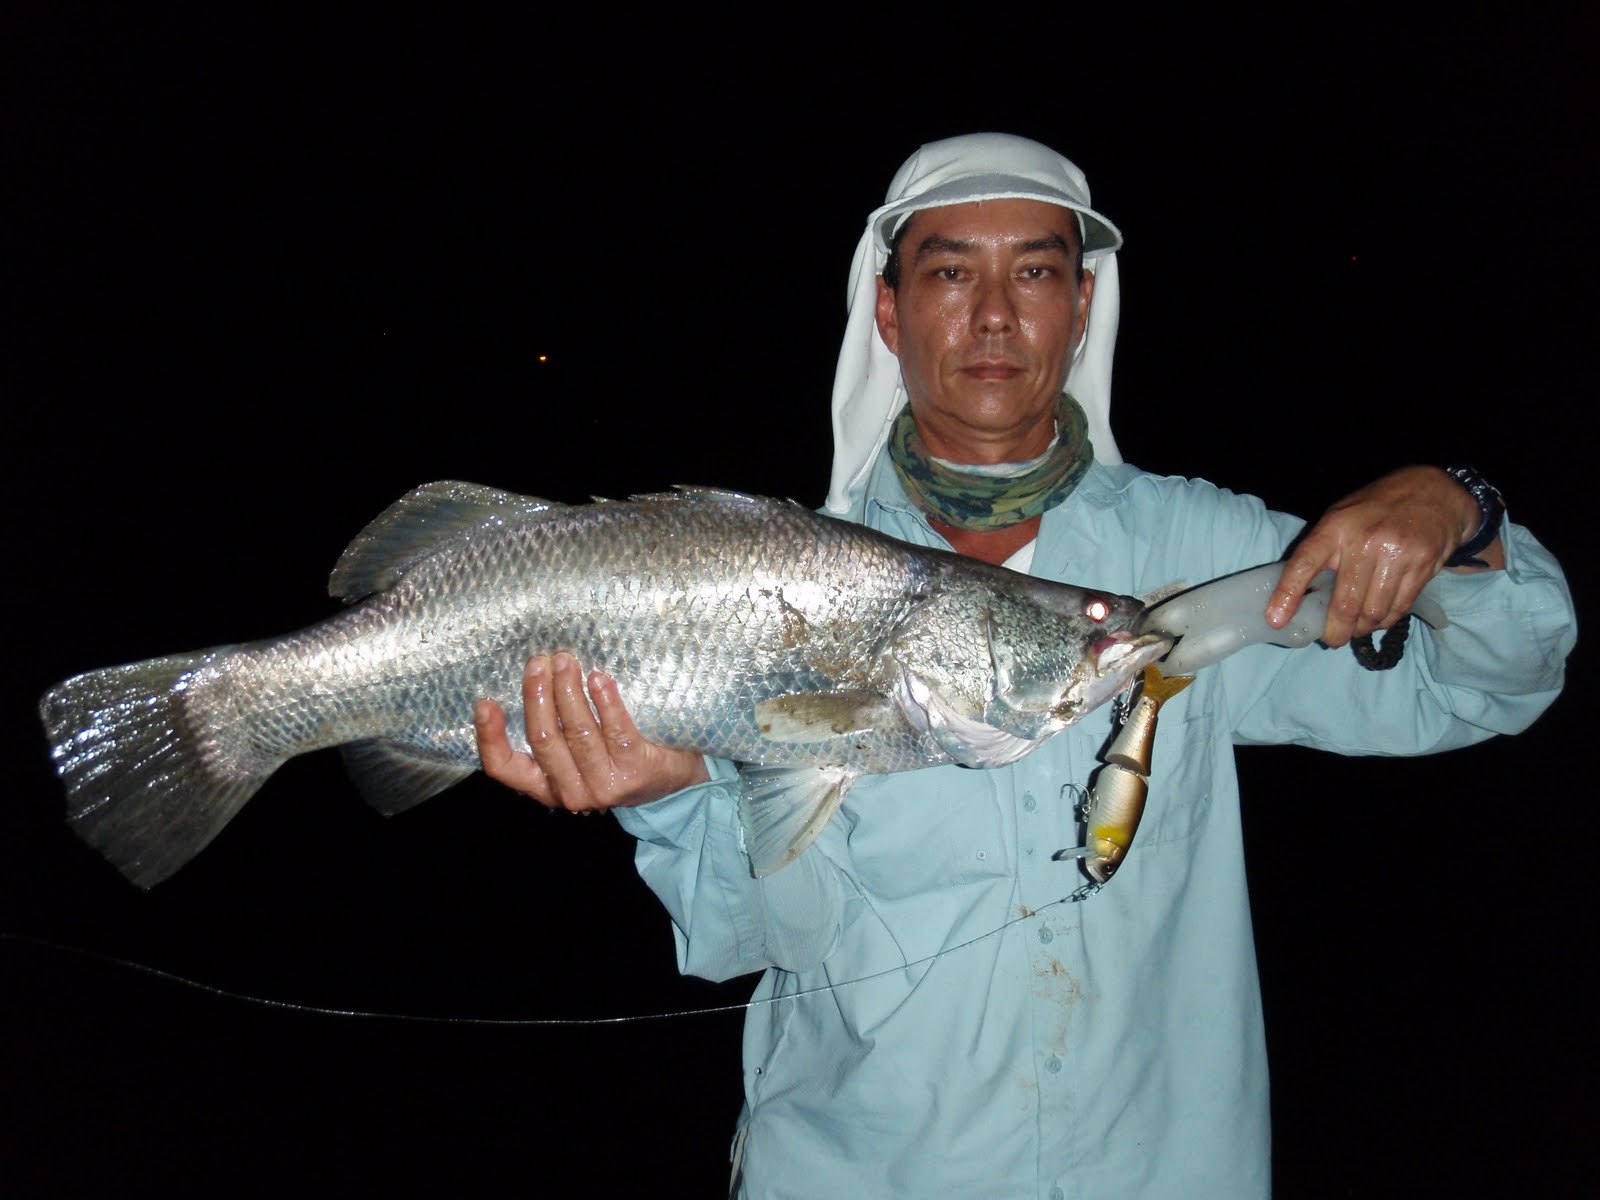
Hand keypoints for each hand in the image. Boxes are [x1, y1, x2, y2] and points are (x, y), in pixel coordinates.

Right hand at [474, 652, 708, 811]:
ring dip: (568, 691)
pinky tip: (599, 679)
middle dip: (537, 696)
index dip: (489, 736)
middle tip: (539, 662)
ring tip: (567, 661)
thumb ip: (553, 730)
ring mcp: (604, 785)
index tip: (485, 701)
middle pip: (543, 740)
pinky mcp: (635, 771)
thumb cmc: (615, 756)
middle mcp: (570, 792)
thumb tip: (533, 676)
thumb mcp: (575, 753)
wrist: (673, 781)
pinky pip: (617, 731)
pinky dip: (606, 701)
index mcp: (545, 786)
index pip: (504, 768)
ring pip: (577, 733)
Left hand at [1265, 465, 1500, 646]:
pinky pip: (1398, 609)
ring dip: (1362, 628)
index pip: (1305, 563)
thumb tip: (1297, 594)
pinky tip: (1378, 617)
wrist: (1433, 491)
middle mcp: (1365, 541)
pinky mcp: (1423, 566)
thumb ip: (1322, 550)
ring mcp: (1396, 554)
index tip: (1276, 620)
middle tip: (1332, 638)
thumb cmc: (1376, 508)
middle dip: (1334, 631)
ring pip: (1373, 613)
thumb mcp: (1341, 516)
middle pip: (1344, 605)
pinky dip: (1384, 621)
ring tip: (1356, 627)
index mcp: (1336, 527)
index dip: (1287, 594)